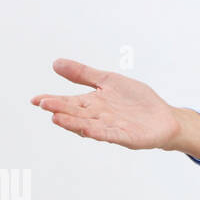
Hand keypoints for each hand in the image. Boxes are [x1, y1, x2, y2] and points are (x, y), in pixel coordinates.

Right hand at [30, 58, 190, 151]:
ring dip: (73, 123)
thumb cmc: (135, 100)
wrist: (164, 117)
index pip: (68, 102)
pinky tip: (87, 129)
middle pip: (75, 113)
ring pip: (88, 126)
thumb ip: (84, 74)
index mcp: (92, 103)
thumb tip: (55, 62)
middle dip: (60, 109)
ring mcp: (110, 127)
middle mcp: (97, 117)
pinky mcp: (125, 136)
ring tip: (56, 118)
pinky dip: (98, 132)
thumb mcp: (109, 81)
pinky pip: (110, 134)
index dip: (52, 101)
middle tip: (44, 104)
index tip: (35, 99)